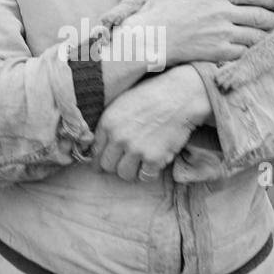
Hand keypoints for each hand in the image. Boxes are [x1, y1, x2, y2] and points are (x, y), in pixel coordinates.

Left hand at [93, 66, 208, 181]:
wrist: (179, 96)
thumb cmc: (150, 96)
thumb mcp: (120, 103)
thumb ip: (108, 123)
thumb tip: (98, 142)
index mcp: (107, 122)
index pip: (94, 151)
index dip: (99, 156)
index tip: (105, 159)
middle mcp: (118, 138)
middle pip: (107, 165)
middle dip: (114, 164)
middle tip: (124, 160)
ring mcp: (136, 149)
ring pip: (124, 174)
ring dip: (131, 170)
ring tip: (139, 161)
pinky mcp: (155, 158)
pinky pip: (145, 177)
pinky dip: (149, 173)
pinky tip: (152, 162)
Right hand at [132, 0, 273, 66]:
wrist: (147, 39)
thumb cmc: (157, 9)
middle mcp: (222, 12)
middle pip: (261, 15)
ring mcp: (222, 34)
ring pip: (257, 35)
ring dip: (268, 36)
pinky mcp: (219, 53)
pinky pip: (246, 53)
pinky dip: (254, 52)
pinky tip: (256, 51)